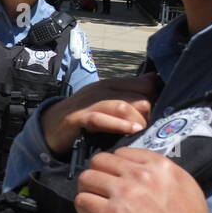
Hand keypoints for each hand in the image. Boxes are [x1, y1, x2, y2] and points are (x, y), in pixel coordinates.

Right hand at [42, 74, 159, 155]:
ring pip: (122, 106)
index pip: (145, 85)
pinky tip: (130, 130)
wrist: (51, 125)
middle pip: (138, 96)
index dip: (157, 99)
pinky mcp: (78, 118)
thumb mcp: (108, 102)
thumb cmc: (85, 116)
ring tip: (143, 131)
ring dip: (137, 119)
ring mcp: (89, 103)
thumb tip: (154, 81)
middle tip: (152, 129)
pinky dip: (118, 125)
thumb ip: (130, 93)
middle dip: (149, 114)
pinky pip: (100, 118)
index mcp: (112, 84)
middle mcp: (102, 89)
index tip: (161, 115)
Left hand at [73, 147, 209, 212]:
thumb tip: (141, 170)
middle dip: (99, 176)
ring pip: (87, 178)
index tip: (118, 181)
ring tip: (97, 206)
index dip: (116, 168)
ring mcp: (124, 192)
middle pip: (100, 161)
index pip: (122, 152)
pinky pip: (82, 201)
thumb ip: (162, 175)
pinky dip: (85, 211)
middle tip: (103, 193)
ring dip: (89, 192)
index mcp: (160, 165)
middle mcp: (140, 174)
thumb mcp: (186, 189)